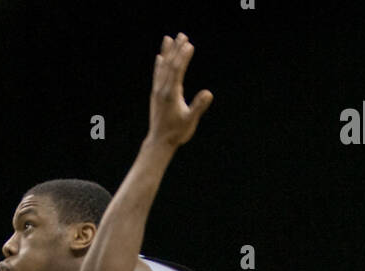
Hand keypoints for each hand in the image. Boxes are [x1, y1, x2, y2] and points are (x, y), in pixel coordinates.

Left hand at [148, 33, 212, 148]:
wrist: (159, 142)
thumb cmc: (176, 133)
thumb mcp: (190, 121)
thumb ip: (198, 106)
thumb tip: (208, 93)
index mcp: (171, 94)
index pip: (177, 70)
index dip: (183, 57)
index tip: (189, 45)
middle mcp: (162, 90)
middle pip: (170, 65)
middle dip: (176, 49)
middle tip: (182, 35)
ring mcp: (158, 92)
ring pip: (162, 68)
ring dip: (167, 53)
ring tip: (169, 38)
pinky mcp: (156, 95)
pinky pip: (157, 76)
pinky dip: (159, 65)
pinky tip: (159, 57)